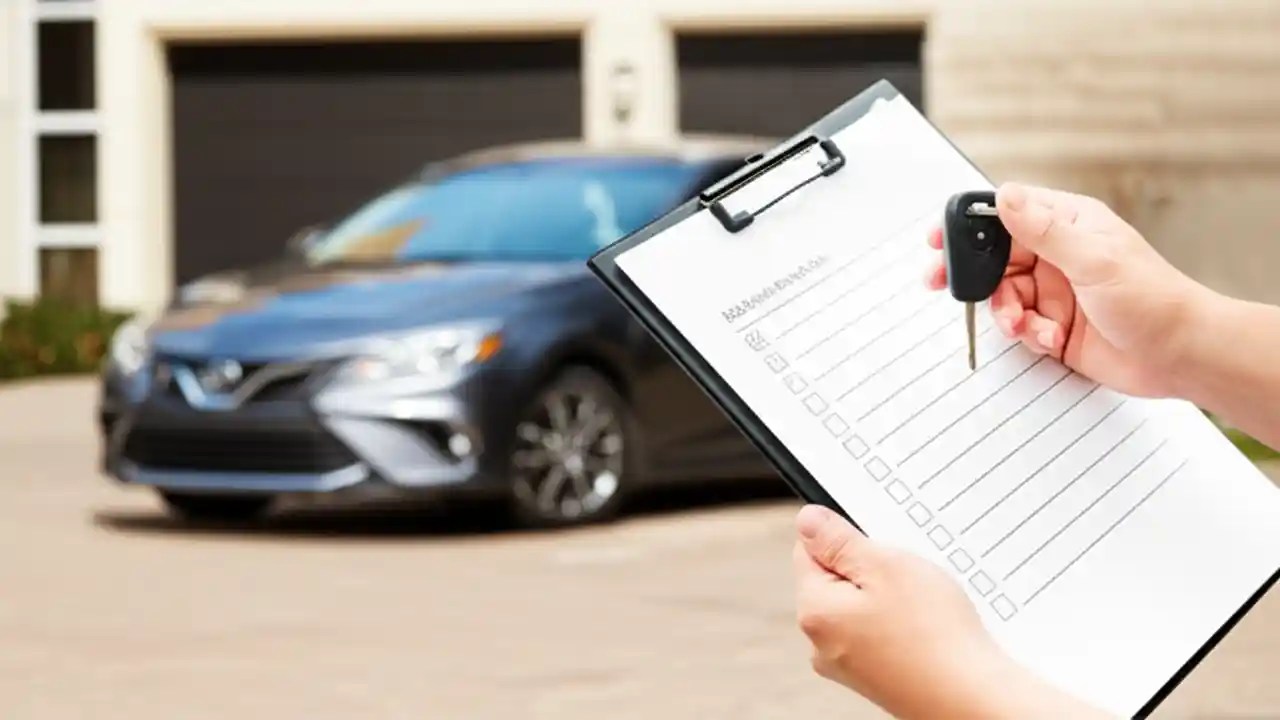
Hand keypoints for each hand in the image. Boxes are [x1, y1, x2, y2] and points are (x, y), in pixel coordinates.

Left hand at [792, 504, 1112, 719]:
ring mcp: (848, 664)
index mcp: (814, 612)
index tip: (877, 543)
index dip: (844, 537)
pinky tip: (926, 626)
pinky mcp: (875, 676)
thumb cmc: (935, 635)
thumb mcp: (885, 566)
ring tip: (922, 603)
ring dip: (887, 595)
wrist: (974, 699)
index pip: (808, 550)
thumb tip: (807, 521)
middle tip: (907, 575)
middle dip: (868, 568)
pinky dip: (899, 623)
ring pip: (860, 606)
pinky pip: (878, 632)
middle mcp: (821, 644)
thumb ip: (838, 540)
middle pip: (833, 580)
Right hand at [926, 183, 1210, 396]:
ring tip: (1024, 325)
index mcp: (1069, 224)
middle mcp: (1058, 255)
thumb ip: (1043, 229)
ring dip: (1006, 313)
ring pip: (1003, 296)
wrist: (1181, 356)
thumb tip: (1005, 196)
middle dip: (973, 276)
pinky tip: (1049, 338)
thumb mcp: (1093, 259)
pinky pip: (1019, 325)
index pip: (1007, 212)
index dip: (969, 225)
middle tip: (942, 284)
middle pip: (995, 258)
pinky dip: (1027, 334)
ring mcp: (1055, 291)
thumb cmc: (1154, 300)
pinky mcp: (1055, 325)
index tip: (939, 238)